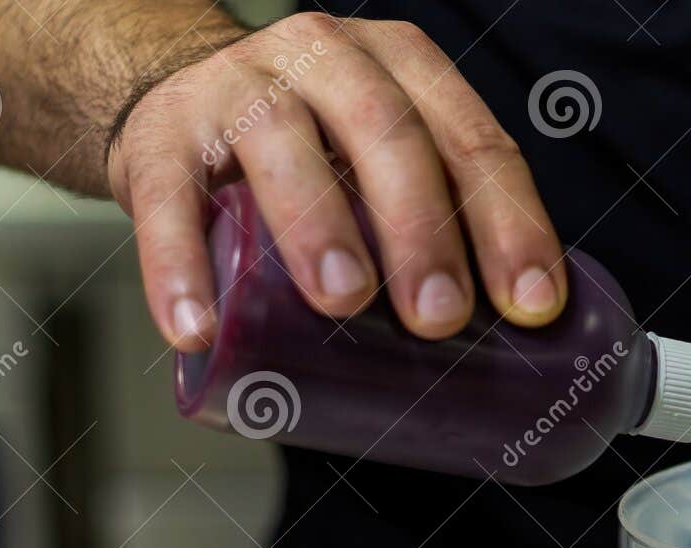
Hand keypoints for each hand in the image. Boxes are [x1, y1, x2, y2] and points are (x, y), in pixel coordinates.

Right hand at [105, 13, 566, 350]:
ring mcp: (237, 87)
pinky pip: (166, 198)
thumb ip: (440, 225)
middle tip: (440, 316)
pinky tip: (197, 328)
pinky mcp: (159, 135)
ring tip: (344, 300)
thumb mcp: (385, 166)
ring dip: (318, 225)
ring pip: (280, 141)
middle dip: (421, 227)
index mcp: (403, 69)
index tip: (531, 305)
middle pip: (386, 130)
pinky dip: (179, 267)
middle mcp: (326, 59)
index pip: (471, 140)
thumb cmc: (315, 157)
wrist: (180, 108)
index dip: (509, 222)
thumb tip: (513, 344)